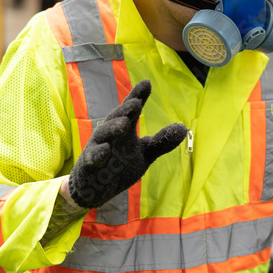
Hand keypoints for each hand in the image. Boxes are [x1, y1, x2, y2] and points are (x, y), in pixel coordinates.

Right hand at [68, 79, 186, 208]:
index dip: (137, 96)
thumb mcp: (144, 153)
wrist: (95, 189)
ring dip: (113, 128)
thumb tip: (184, 128)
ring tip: (124, 124)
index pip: (131, 110)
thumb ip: (161, 141)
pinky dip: (98, 154)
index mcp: (124, 128)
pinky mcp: (88, 165)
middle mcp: (110, 135)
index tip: (147, 83)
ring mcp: (97, 148)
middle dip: (125, 110)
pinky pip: (92, 158)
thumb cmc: (119, 165)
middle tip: (136, 103)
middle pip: (116, 118)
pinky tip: (105, 150)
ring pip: (103, 135)